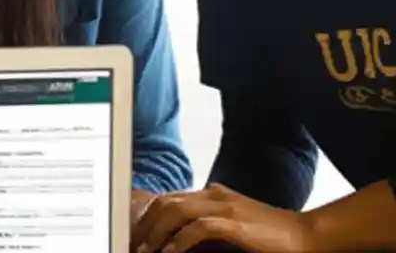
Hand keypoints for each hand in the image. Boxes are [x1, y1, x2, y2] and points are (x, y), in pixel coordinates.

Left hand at [134, 183, 315, 251]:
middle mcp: (214, 195)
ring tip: (145, 250)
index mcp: (212, 195)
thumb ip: (204, 229)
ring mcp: (225, 207)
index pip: (168, 199)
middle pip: (165, 203)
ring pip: (175, 211)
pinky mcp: (235, 223)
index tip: (135, 235)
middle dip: (144, 225)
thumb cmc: (271, 237)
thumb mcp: (230, 229)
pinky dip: (178, 241)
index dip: (147, 217)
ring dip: (156, 233)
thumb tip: (174, 243)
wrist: (308, 236)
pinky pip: (197, 229)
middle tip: (134, 244)